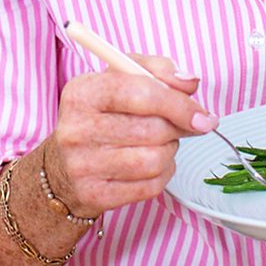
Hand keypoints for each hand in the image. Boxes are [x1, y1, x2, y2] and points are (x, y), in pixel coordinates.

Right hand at [47, 53, 214, 215]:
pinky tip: (152, 164)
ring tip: (159, 144)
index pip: (143, 93)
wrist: (63, 167)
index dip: (180, 104)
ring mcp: (83, 165)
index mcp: (83, 92)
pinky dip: (163, 174)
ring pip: (155, 159)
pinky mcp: (94, 194)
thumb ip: (158, 71)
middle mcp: (77, 128)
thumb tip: (190, 82)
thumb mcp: (121, 79)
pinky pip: (151, 186)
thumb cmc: (100, 116)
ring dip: (169, 151)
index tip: (202, 114)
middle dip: (175, 128)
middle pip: (153, 129)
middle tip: (176, 126)